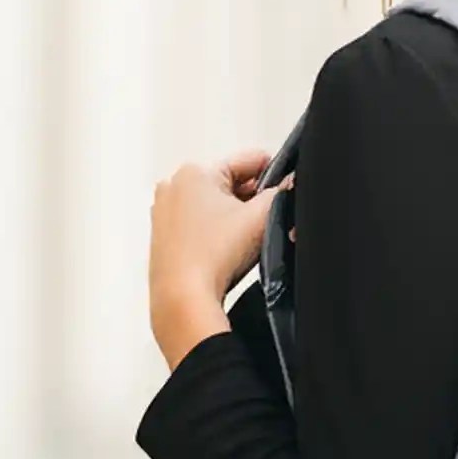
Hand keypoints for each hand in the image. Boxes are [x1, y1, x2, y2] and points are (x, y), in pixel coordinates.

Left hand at [149, 151, 279, 368]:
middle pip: (231, 183)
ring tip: (248, 241)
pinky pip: (201, 225)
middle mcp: (174, 186)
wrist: (183, 298)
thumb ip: (283, 194)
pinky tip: (228, 251)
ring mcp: (165, 213)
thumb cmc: (212, 256)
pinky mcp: (165, 238)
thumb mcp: (260, 217)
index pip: (248, 160)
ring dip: (236, 218)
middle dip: (253, 199)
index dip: (275, 173)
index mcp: (195, 171)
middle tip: (270, 221)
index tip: (288, 188)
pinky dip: (217, 233)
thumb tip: (293, 185)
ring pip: (216, 205)